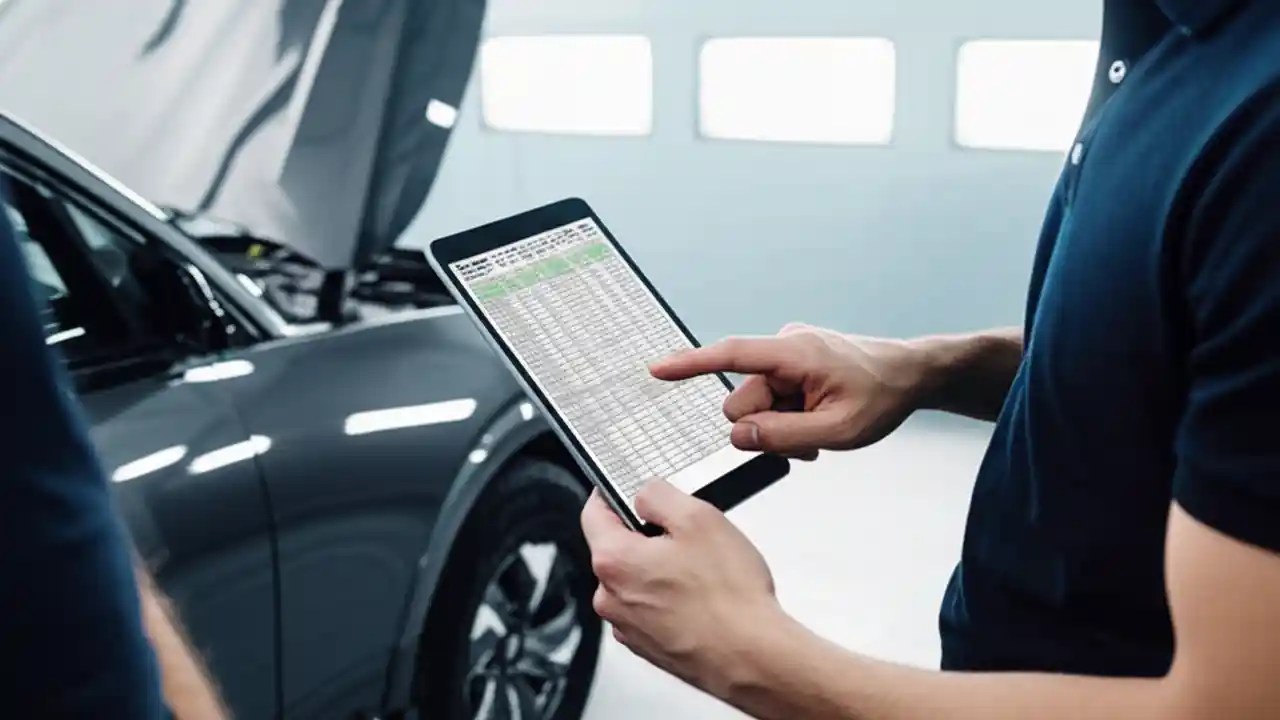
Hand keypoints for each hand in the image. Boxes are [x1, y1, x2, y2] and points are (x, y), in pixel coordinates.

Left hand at [581, 483, 785, 698]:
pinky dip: (669, 600)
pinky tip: (701, 600)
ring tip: (702, 574)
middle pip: (617, 549)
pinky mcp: (648, 646)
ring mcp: (628, 626)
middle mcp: (611, 598)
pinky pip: (650, 609)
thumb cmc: (728, 598)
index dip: (611, 494)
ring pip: (636, 581)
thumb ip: (659, 495)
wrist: (751, 657)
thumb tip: (643, 494)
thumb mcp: (698, 518)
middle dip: (647, 537)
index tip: (626, 490)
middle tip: (687, 538)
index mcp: (614, 560)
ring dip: (660, 571)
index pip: (592, 513)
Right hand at [651, 323, 930, 457]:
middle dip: (765, 427)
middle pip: (743, 401)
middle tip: (807, 441)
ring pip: (757, 406)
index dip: (690, 364)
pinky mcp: (791, 365)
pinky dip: (787, 417)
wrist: (912, 375)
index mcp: (794, 353)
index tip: (657, 370)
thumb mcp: (838, 430)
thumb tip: (737, 435)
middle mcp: (785, 346)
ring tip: (818, 432)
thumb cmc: (883, 396)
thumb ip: (782, 436)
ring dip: (780, 426)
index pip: (731, 356)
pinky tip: (815, 422)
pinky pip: (771, 400)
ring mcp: (787, 355)